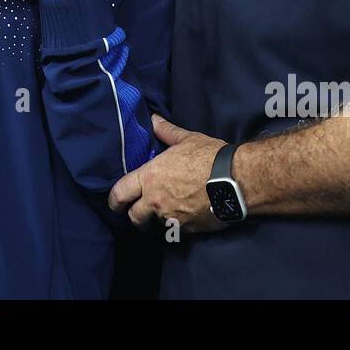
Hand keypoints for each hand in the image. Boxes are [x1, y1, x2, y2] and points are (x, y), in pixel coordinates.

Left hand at [108, 114, 227, 233]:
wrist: (234, 180)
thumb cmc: (208, 156)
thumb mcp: (186, 139)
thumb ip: (166, 131)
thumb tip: (154, 119)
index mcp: (150, 177)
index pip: (120, 193)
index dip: (114, 200)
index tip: (115, 203)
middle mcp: (155, 200)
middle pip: (134, 217)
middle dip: (135, 216)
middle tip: (139, 213)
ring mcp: (171, 217)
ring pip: (156, 224)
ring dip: (159, 220)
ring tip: (167, 212)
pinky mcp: (188, 229)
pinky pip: (178, 229)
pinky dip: (180, 224)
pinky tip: (188, 215)